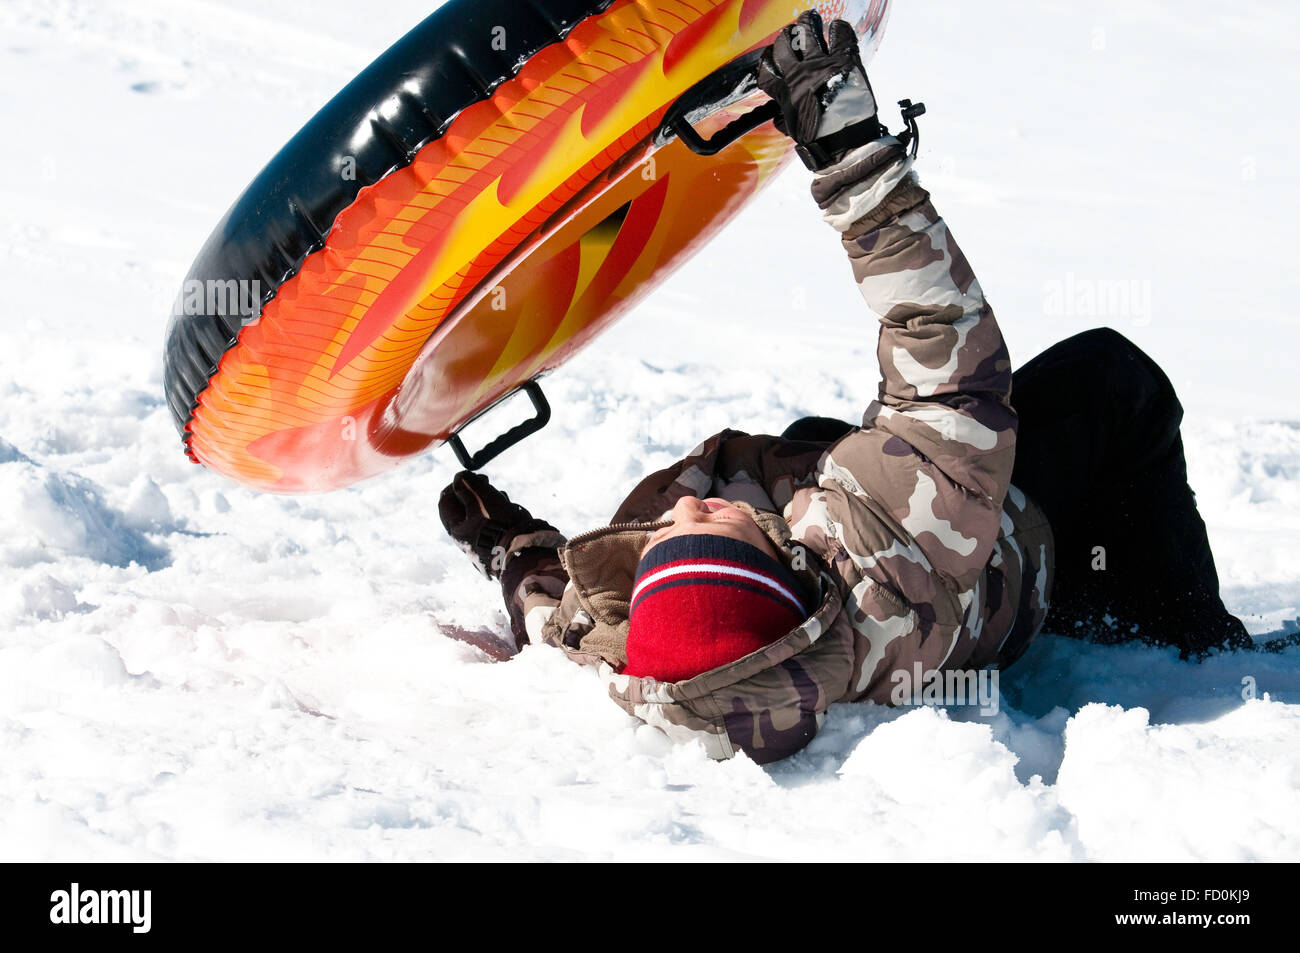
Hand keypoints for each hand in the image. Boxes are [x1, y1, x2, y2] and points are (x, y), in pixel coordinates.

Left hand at [438, 471, 554, 578]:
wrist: (527, 555)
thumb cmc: (502, 527)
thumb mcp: (483, 499)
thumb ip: (469, 485)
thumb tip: (459, 477)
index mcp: (457, 530)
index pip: (445, 501)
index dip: (456, 484)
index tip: (471, 476)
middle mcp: (466, 541)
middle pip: (464, 508)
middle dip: (476, 492)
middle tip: (488, 483)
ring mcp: (483, 547)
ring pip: (481, 516)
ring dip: (490, 503)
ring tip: (502, 498)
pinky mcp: (499, 548)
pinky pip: (494, 527)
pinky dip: (500, 516)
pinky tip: (510, 511)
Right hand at [757, 11, 883, 169]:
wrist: (844, 141)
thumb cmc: (819, 140)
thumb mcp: (794, 131)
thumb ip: (785, 119)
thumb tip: (780, 118)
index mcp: (785, 91)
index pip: (766, 70)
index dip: (766, 63)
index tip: (770, 60)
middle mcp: (799, 73)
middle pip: (783, 43)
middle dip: (785, 37)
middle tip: (791, 35)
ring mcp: (821, 63)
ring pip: (807, 29)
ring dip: (807, 22)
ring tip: (809, 19)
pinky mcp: (844, 58)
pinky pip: (839, 33)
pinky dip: (838, 28)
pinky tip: (836, 29)